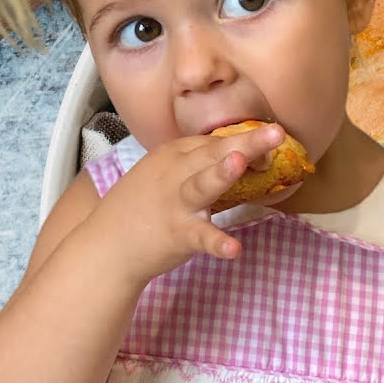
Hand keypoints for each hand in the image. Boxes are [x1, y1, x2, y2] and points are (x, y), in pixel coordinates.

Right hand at [87, 123, 285, 283]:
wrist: (106, 247)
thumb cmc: (138, 209)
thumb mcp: (161, 175)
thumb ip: (194, 165)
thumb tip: (235, 156)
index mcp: (171, 156)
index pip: (211, 142)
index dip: (241, 142)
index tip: (270, 143)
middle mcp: (173, 174)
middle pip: (212, 154)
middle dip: (245, 143)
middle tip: (278, 133)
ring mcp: (175, 205)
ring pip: (201, 186)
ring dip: (220, 173)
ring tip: (241, 162)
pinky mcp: (177, 235)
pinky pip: (200, 238)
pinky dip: (217, 243)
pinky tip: (235, 249)